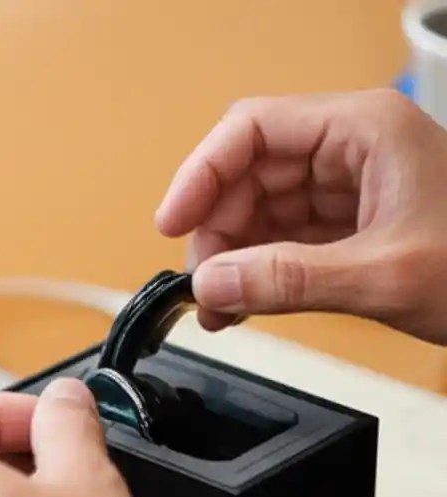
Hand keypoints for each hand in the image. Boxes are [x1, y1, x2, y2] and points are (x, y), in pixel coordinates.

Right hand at [155, 89, 446, 344]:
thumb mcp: (384, 277)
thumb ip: (289, 281)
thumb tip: (212, 285)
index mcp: (364, 130)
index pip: (253, 130)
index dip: (201, 174)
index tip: (172, 222)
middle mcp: (353, 148)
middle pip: (250, 172)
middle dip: (219, 229)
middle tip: (206, 284)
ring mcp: (352, 185)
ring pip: (261, 207)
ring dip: (233, 256)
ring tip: (223, 306)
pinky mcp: (353, 223)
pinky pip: (285, 236)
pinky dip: (259, 270)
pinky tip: (245, 303)